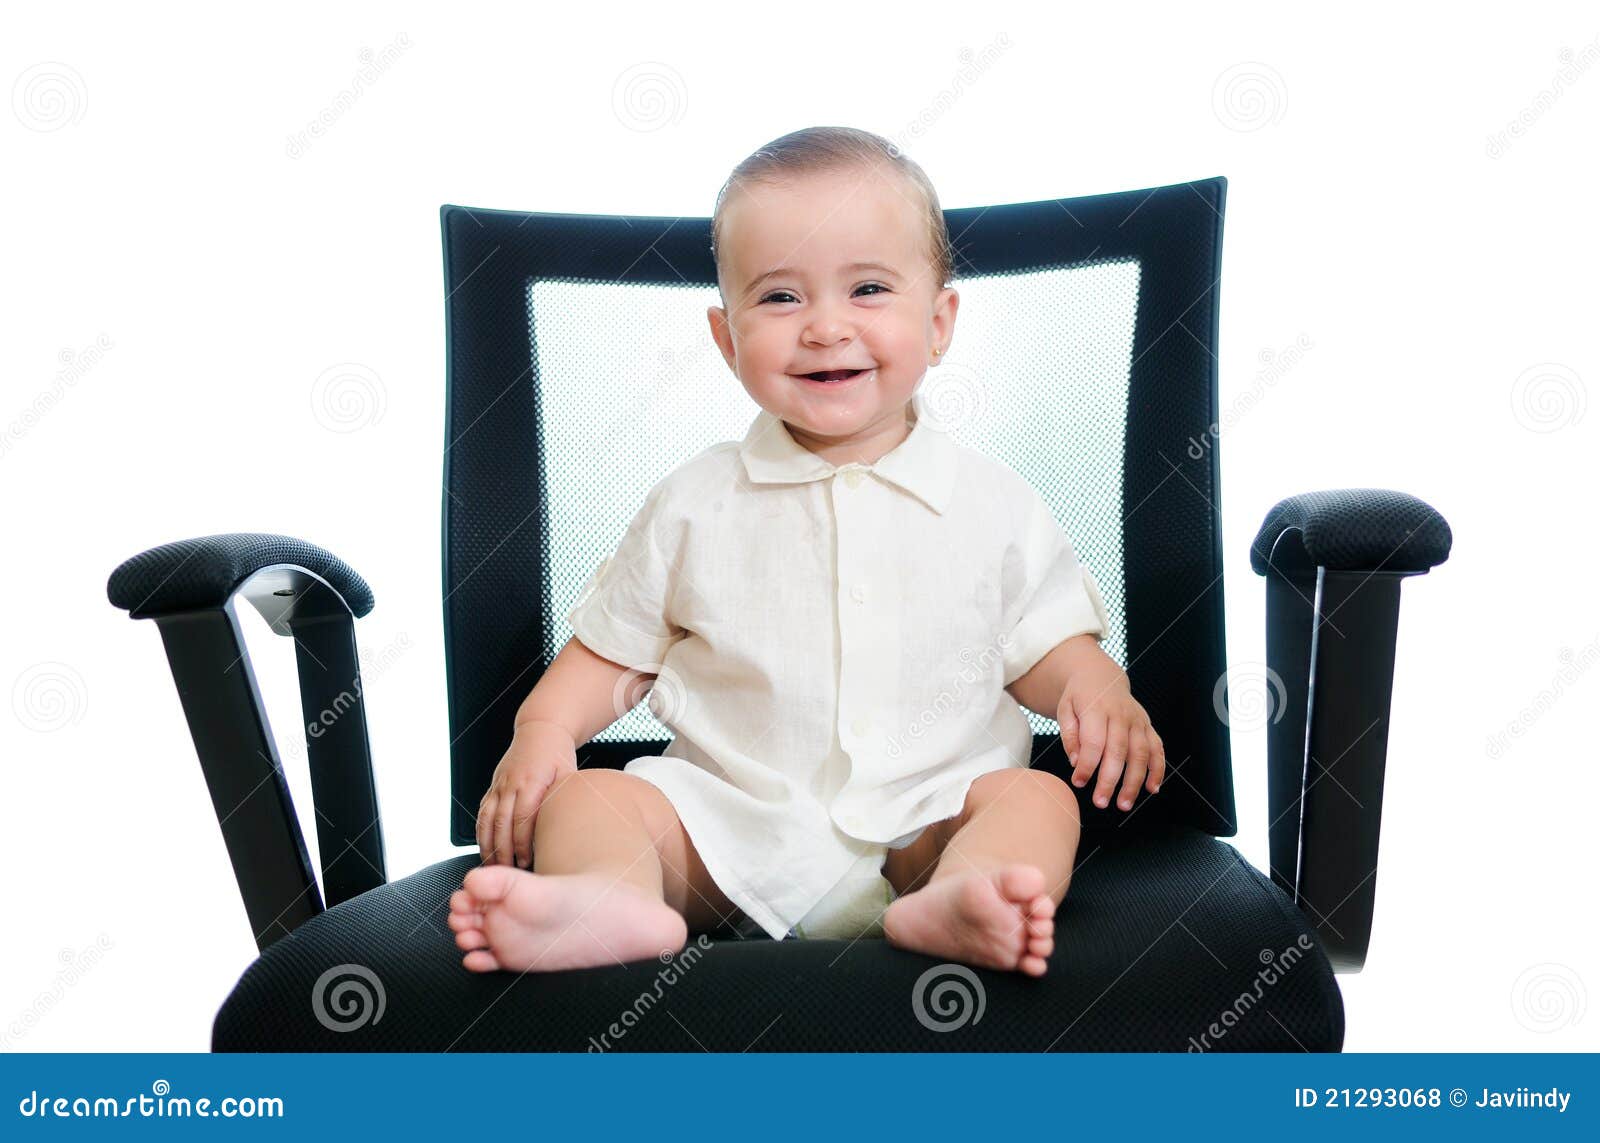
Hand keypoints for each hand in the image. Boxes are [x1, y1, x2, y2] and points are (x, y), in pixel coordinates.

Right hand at [476, 720, 577, 867]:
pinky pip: (482, 813)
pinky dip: (481, 833)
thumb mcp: (568, 775)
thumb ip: (563, 801)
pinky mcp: (493, 787)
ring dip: (488, 846)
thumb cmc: (557, 755)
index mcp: (531, 781)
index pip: (523, 818)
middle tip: (508, 872)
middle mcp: (511, 783)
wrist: (540, 730)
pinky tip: (485, 848)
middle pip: (501, 823)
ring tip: (494, 867)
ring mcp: (499, 785)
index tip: (526, 861)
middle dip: (503, 851)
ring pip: (486, 820)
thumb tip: (566, 832)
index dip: (522, 843)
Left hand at [1056, 658, 1165, 811]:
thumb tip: (1076, 761)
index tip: (1078, 782)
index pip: (1094, 741)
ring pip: (1141, 753)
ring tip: (1124, 804)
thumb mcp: (1065, 709)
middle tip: (1101, 802)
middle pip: (1118, 751)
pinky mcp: (1148, 726)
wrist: (1101, 677)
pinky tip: (1151, 789)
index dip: (1087, 765)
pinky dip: (1157, 770)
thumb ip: (1069, 735)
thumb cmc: (1079, 697)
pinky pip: (1157, 749)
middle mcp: (1121, 715)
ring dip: (1135, 781)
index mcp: (1097, 708)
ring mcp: (1137, 721)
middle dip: (1110, 780)